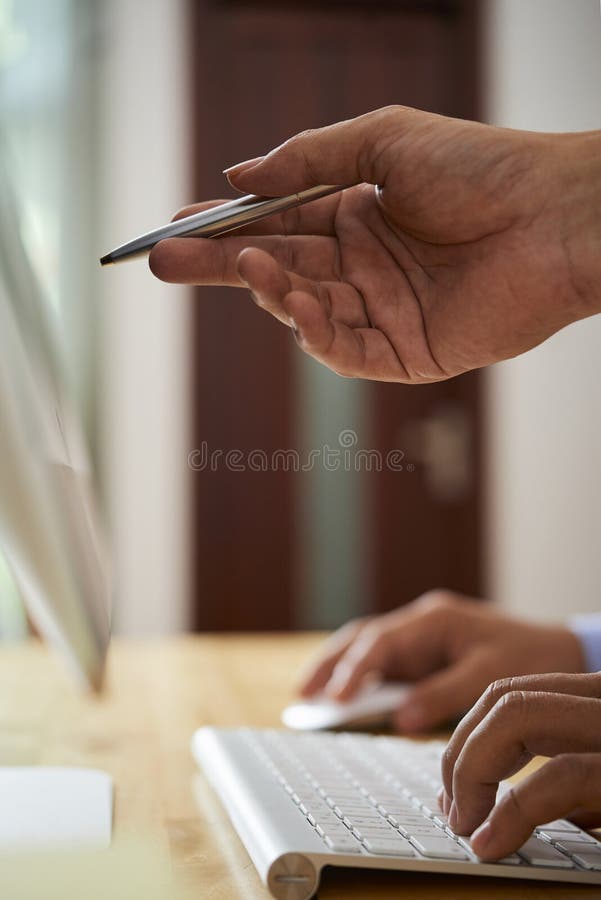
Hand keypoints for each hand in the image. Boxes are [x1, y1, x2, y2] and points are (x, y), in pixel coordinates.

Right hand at [150, 106, 600, 381]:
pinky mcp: (407, 354)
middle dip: (219, 266)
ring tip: (245, 267)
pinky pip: (345, 350)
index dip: (225, 227)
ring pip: (305, 310)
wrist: (553, 218)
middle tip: (163, 262)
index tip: (174, 225)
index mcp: (358, 214)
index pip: (276, 225)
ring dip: (270, 290)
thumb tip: (238, 175)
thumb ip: (308, 159)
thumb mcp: (383, 141)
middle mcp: (365, 265)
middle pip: (277, 271)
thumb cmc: (480, 167)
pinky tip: (298, 302)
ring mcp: (383, 311)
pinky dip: (316, 331)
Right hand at [296, 591, 584, 731]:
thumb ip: (443, 695)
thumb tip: (403, 719)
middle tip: (302, 695)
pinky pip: (384, 665)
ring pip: (367, 649)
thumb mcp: (489, 677)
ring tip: (309, 698)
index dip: (354, 671)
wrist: (561, 651)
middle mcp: (421, 624)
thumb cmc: (530, 658)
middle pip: (363, 639)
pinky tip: (345, 700)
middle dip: (330, 664)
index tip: (336, 700)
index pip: (381, 643)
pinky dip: (361, 680)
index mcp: (434, 619)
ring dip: (339, 670)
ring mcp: (421, 638)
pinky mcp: (424, 655)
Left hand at [440, 672, 600, 859]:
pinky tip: (492, 842)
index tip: (452, 791)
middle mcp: (600, 697)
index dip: (468, 738)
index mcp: (592, 697)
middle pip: (502, 698)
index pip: (510, 694)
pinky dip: (514, 811)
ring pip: (516, 717)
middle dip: (461, 754)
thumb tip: (501, 810)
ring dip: (473, 772)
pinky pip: (559, 776)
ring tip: (464, 823)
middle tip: (452, 811)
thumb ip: (565, 776)